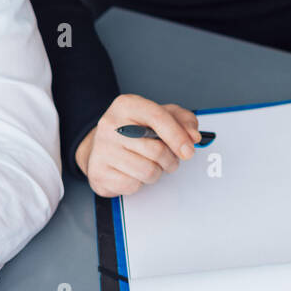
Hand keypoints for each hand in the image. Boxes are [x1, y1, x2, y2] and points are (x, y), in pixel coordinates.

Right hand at [76, 94, 201, 197]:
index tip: (189, 150)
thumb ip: (183, 121)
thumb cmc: (135, 130)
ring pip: (147, 171)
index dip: (178, 136)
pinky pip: (133, 185)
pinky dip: (139, 183)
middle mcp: (110, 125)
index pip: (158, 118)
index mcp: (127, 105)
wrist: (100, 146)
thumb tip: (193, 137)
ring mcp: (102, 149)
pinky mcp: (98, 172)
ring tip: (150, 164)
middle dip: (170, 160)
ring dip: (156, 172)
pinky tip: (133, 172)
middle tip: (168, 158)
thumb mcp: (162, 115)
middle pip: (156, 150)